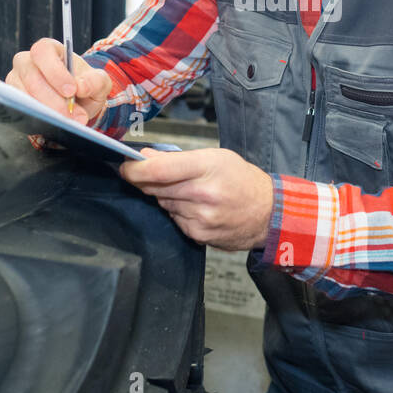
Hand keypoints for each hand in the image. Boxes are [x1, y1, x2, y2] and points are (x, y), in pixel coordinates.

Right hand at [6, 37, 111, 124]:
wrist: (77, 103)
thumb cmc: (84, 85)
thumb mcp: (98, 82)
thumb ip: (95, 81)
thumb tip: (81, 87)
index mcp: (48, 50)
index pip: (43, 52)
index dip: (55, 71)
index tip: (71, 91)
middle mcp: (27, 62)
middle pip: (31, 76)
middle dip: (53, 99)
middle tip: (73, 115)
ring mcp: (17, 81)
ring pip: (24, 95)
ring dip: (47, 111)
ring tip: (69, 121)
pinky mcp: (14, 100)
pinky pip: (20, 109)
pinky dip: (38, 118)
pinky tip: (54, 123)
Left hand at [119, 147, 273, 250]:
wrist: (268, 213)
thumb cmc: (242, 180)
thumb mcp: (215, 157)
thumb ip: (177, 158)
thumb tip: (144, 157)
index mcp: (207, 167)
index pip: (158, 170)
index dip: (134, 169)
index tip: (125, 166)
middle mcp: (202, 194)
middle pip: (155, 188)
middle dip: (146, 181)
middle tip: (149, 174)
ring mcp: (200, 218)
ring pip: (163, 203)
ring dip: (166, 196)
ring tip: (189, 191)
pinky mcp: (198, 235)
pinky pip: (174, 219)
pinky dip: (178, 211)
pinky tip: (195, 207)